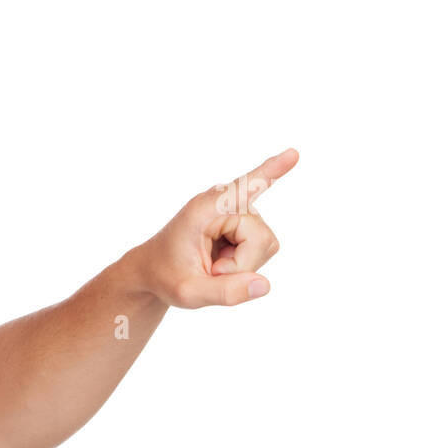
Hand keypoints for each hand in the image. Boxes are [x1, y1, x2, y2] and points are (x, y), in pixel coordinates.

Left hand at [129, 148, 297, 307]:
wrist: (153, 270)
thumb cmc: (166, 277)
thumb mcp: (188, 293)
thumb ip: (225, 292)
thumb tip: (265, 286)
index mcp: (205, 210)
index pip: (244, 189)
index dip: (270, 172)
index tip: (293, 154)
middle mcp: (223, 203)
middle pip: (261, 239)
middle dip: (241, 265)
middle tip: (210, 270)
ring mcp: (236, 210)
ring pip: (264, 245)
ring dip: (242, 264)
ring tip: (214, 264)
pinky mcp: (242, 220)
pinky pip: (264, 235)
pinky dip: (256, 250)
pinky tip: (286, 172)